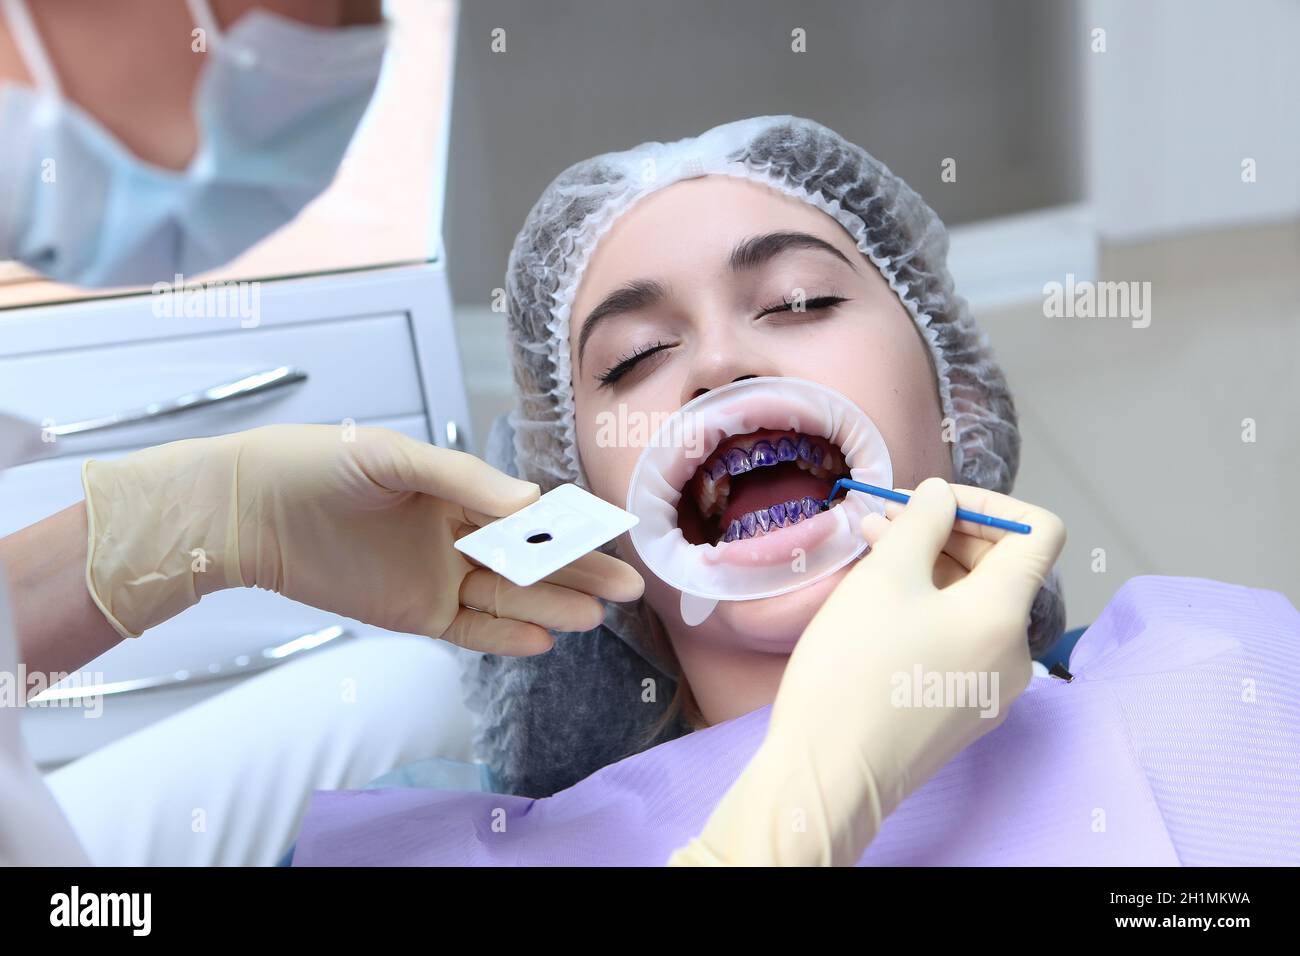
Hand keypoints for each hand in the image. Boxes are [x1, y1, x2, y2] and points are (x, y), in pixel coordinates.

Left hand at [82, 425, 642, 652]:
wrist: (250, 510)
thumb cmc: (321, 465)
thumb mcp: (394, 456)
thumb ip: (463, 479)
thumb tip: (531, 503)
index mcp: (461, 493)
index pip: (531, 513)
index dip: (574, 525)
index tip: (617, 533)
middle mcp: (458, 537)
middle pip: (531, 560)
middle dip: (579, 572)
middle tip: (629, 587)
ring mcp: (438, 577)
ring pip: (508, 597)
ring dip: (550, 606)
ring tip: (593, 617)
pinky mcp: (413, 612)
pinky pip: (470, 629)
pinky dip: (504, 637)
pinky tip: (542, 640)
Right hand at [668, 477, 1064, 865]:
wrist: (829, 773)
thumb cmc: (854, 669)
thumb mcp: (884, 577)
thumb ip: (921, 522)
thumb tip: (942, 496)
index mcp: (1006, 614)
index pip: (1039, 531)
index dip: (989, 503)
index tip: (931, 503)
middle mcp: (1014, 652)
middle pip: (1004, 568)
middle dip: (949, 532)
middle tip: (884, 519)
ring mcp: (991, 687)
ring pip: (976, 604)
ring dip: (932, 568)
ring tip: (869, 551)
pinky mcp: (962, 710)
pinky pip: (960, 641)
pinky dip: (928, 609)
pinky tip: (878, 604)